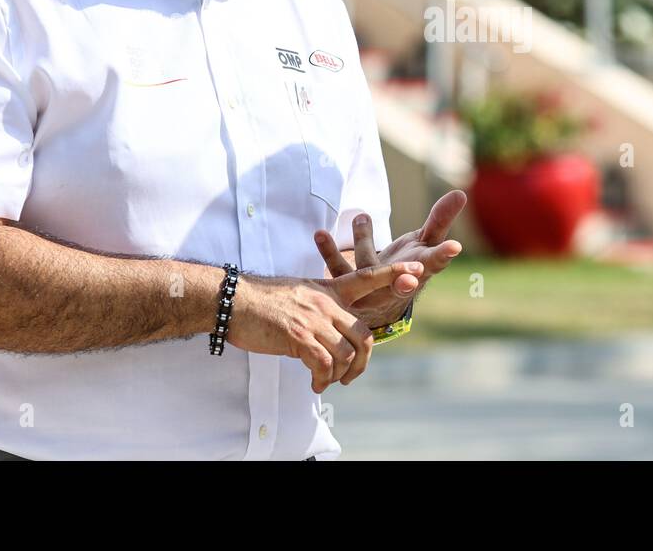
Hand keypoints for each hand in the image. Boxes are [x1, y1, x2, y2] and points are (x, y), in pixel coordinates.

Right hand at [227, 260, 423, 392]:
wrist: (234, 301)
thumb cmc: (264, 301)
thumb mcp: (301, 294)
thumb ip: (323, 308)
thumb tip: (333, 333)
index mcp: (329, 289)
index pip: (367, 277)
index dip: (394, 272)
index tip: (418, 269)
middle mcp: (326, 302)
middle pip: (363, 334)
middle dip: (362, 362)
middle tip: (350, 377)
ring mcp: (313, 318)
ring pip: (345, 353)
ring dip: (340, 375)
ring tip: (326, 382)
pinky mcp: (298, 336)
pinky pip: (324, 364)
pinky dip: (323, 379)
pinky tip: (315, 383)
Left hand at [313, 190, 465, 327]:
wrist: (379, 300)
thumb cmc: (408, 265)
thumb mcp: (425, 241)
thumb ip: (440, 219)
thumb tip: (461, 193)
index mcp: (420, 271)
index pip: (434, 263)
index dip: (443, 256)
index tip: (454, 247)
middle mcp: (396, 284)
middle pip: (402, 281)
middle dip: (406, 279)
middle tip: (410, 277)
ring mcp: (370, 288)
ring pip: (368, 269)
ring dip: (365, 243)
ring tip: (362, 217)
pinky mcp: (347, 287)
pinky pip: (338, 268)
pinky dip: (330, 251)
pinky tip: (321, 233)